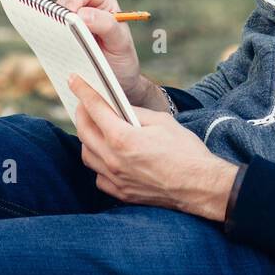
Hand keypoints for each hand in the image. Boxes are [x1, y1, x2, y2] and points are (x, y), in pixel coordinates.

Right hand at [56, 0, 152, 106]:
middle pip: (65, 3)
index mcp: (103, 3)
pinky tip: (48, 45)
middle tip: (57, 25)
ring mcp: (73, 25)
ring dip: (52, 26)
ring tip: (53, 37)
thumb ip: (106, 25)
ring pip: (55, 18)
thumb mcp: (120, 41)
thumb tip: (81, 14)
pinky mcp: (63, 39)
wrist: (119, 80)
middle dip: (60, 13)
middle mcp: (86, 10)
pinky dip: (48, 38)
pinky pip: (51, 34)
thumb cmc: (123, 57)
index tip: (71, 13)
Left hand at [67, 73, 239, 220]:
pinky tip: (108, 155)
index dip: (83, 92)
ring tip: (96, 128)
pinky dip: (99, 162)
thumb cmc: (185, 151)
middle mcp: (113, 160)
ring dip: (88, 138)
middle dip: (81, 113)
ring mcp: (115, 179)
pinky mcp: (121, 193)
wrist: (199, 186)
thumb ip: (135, 113)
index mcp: (123, 138)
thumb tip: (119, 107)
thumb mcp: (162, 121)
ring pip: (87, 155)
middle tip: (84, 103)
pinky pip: (98, 175)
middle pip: (84, 131)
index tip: (74, 81)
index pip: (95, 109)